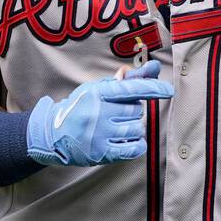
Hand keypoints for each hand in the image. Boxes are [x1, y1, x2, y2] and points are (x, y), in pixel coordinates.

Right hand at [26, 60, 173, 165]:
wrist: (52, 133)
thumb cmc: (80, 107)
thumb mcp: (97, 89)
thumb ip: (126, 81)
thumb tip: (152, 68)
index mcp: (98, 93)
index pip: (131, 89)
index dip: (153, 88)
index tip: (169, 90)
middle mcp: (99, 113)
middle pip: (136, 111)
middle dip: (132, 112)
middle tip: (115, 114)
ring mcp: (100, 134)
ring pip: (137, 129)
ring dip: (133, 128)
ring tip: (117, 127)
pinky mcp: (101, 152)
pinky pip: (133, 148)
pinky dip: (137, 144)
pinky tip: (129, 140)